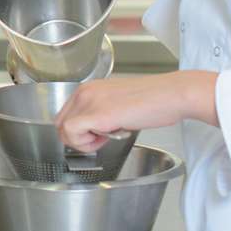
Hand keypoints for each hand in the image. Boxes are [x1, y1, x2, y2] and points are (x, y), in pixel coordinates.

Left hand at [53, 72, 217, 151]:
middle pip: (60, 123)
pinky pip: (72, 132)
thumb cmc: (152, 100)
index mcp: (89, 88)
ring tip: (105, 138)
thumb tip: (90, 129)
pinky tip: (104, 139)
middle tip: (100, 139)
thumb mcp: (117, 102)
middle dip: (77, 138)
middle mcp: (85, 92)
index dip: (78, 131)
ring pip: (64, 130)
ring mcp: (90, 101)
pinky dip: (84, 143)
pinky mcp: (99, 114)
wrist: (170, 95)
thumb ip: (99, 111)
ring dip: (82, 142)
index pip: (65, 115)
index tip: (97, 134)